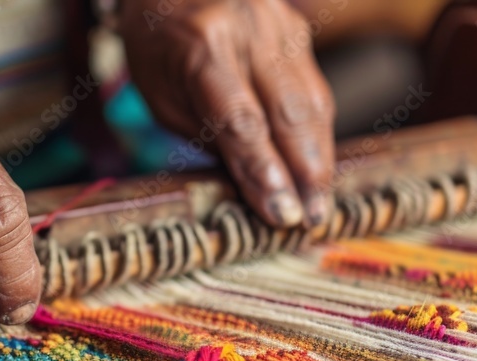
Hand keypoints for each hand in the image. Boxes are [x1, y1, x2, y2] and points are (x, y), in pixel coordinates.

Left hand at [119, 0, 336, 227]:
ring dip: (319, 159)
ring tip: (319, 205)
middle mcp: (248, 28)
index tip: (282, 214)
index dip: (265, 171)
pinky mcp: (297, 29)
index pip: (240, 120)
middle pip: (289, 112)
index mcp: (203, 45)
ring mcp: (279, 24)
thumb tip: (256, 188)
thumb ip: (210, 136)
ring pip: (312, 101)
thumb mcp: (164, 98)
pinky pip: (314, 89)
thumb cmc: (157, 48)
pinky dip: (318, 133)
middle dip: (305, 173)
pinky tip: (317, 168)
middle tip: (311, 220)